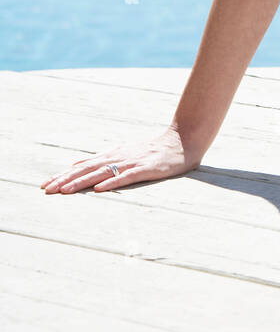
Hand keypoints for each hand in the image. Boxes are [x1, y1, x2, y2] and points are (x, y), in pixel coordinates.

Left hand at [40, 127, 200, 194]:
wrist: (182, 140)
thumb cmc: (152, 150)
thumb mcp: (123, 151)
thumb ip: (101, 159)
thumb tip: (75, 164)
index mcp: (112, 155)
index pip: (82, 167)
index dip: (63, 175)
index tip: (45, 185)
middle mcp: (118, 157)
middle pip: (87, 170)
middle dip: (65, 180)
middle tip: (46, 190)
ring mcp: (131, 162)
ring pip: (101, 173)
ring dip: (81, 182)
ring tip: (64, 191)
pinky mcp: (145, 169)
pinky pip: (126, 177)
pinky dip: (111, 183)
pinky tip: (99, 189)